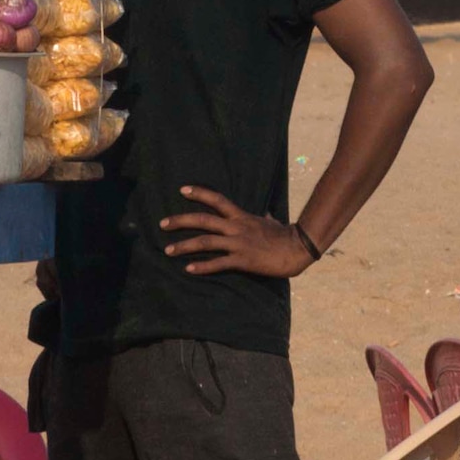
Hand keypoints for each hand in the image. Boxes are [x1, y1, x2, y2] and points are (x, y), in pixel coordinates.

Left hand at [161, 186, 319, 277]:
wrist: (297, 248)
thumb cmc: (284, 235)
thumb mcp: (271, 221)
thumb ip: (264, 216)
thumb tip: (266, 212)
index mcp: (241, 216)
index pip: (217, 200)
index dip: (199, 194)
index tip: (182, 190)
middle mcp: (236, 227)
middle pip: (203, 220)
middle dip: (180, 221)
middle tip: (162, 224)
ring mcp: (238, 243)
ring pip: (205, 242)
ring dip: (184, 246)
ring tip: (168, 250)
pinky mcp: (242, 260)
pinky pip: (218, 263)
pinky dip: (202, 266)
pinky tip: (189, 269)